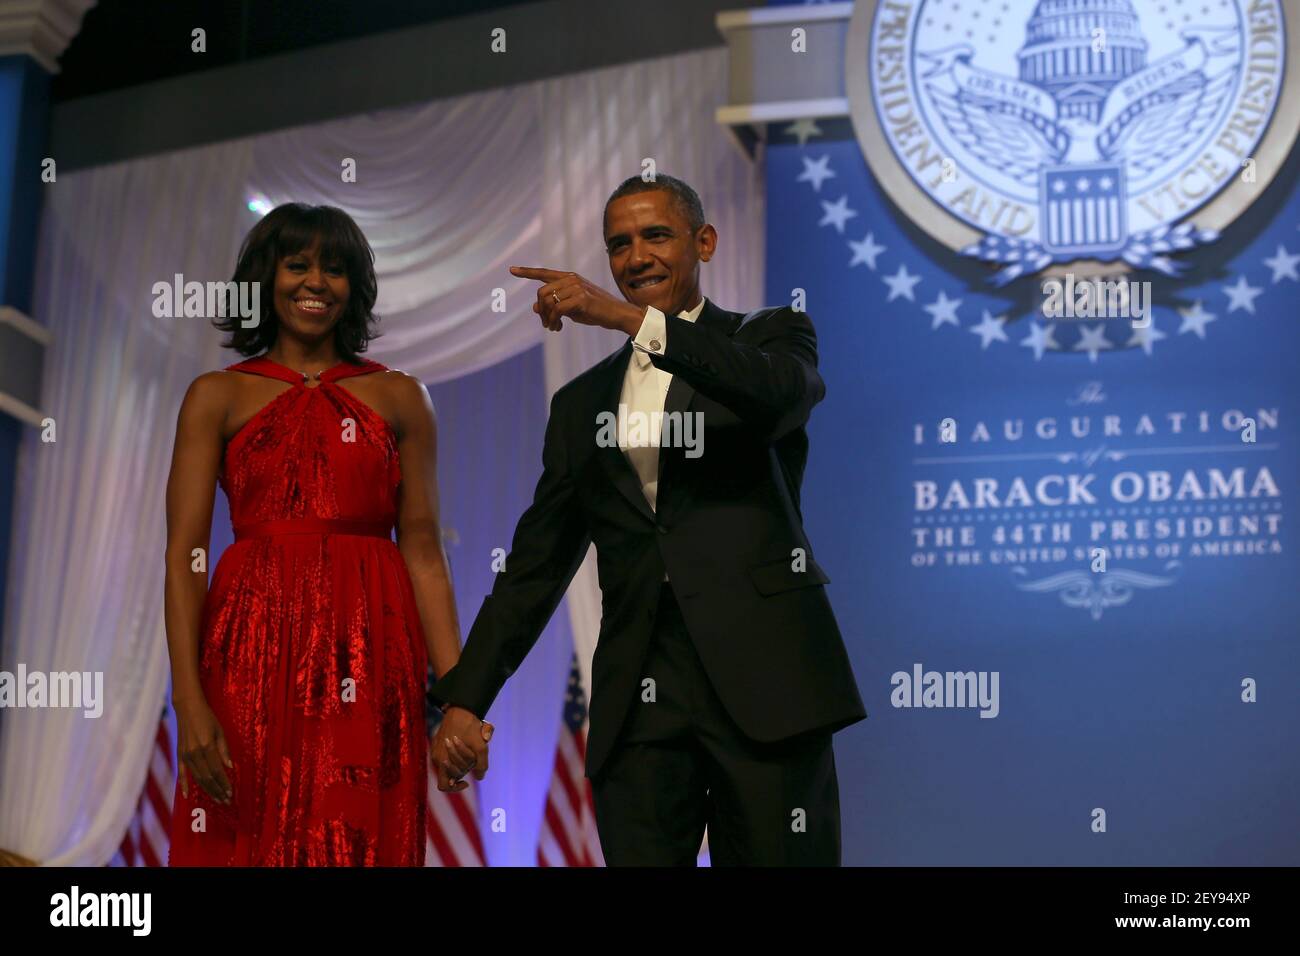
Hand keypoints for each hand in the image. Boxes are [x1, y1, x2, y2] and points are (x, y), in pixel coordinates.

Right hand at [174, 694, 233, 804]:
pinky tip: (187, 795)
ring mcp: (185, 755)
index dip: (224, 784)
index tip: (231, 793)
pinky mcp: (179, 754)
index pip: (217, 771)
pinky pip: (181, 773)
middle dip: (217, 791)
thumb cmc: (207, 718)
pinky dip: (184, 785)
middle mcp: (195, 753)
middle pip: (207, 778)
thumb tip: (230, 767)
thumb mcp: (220, 731)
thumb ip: (224, 750)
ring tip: (216, 799)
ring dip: (207, 790)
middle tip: (226, 801)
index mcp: (207, 747)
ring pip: (197, 778)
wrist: (187, 708)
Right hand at [431, 705, 492, 791]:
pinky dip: (457, 753)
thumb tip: (480, 778)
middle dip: (463, 769)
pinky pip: (447, 755)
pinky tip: (465, 742)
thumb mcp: (481, 747)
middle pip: (450, 775)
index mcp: (442, 761)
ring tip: (469, 746)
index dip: (455, 788)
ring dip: (461, 760)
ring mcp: (435, 750)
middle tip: (472, 756)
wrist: (460, 707)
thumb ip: (482, 765)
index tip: (467, 781)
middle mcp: (436, 757)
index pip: (444, 786)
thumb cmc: (470, 727)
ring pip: (449, 764)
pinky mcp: (437, 742)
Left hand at [511, 266, 643, 334]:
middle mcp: (571, 279)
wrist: (617, 314)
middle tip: (546, 324)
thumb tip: (534, 307)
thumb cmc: (595, 311)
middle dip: (540, 311)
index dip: (527, 272)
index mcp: (569, 278)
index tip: (512, 270)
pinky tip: (559, 327)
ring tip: (553, 328)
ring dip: (547, 319)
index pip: (544, 273)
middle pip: (541, 293)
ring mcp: (576, 287)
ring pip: (548, 302)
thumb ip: (555, 304)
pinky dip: (554, 321)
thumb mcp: (572, 308)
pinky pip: (557, 310)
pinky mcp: (581, 299)